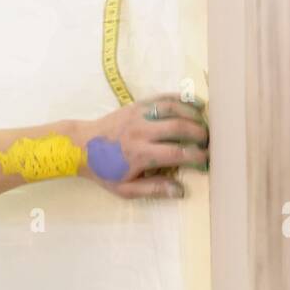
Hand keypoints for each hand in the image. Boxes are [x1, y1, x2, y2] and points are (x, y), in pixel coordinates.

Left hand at [74, 93, 208, 198]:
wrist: (81, 146)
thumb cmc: (104, 170)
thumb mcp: (125, 188)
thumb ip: (153, 189)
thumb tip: (180, 191)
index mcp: (139, 154)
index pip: (176, 153)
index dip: (196, 156)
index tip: (206, 160)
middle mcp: (140, 132)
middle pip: (179, 128)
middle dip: (199, 134)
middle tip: (208, 142)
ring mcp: (138, 115)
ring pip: (173, 108)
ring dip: (194, 115)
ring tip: (205, 123)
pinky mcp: (136, 105)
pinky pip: (163, 98)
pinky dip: (182, 100)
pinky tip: (195, 105)